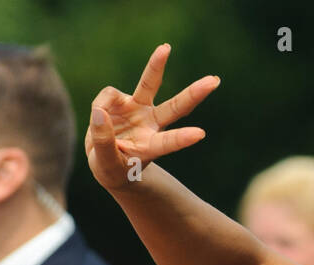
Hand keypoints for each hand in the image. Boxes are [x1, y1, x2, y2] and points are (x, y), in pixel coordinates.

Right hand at [86, 43, 219, 192]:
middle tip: (214, 81)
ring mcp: (139, 109)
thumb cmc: (112, 168)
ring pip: (150, 84)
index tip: (200, 134)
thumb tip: (99, 113)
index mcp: (152, 147)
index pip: (169, 142)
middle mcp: (151, 125)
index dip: (182, 138)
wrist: (104, 158)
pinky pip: (108, 95)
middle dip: (194, 93)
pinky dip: (100, 105)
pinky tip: (99, 118)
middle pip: (176, 107)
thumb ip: (103, 142)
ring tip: (166, 48)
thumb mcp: (106, 165)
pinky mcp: (122, 99)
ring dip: (157, 65)